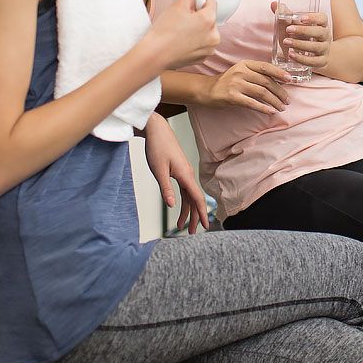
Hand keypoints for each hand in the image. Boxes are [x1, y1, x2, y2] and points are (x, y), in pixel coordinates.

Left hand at [144, 114, 209, 233]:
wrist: (156, 130)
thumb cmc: (156, 147)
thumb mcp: (158, 170)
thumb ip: (165, 188)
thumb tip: (171, 205)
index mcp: (185, 175)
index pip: (197, 198)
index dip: (202, 213)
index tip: (206, 226)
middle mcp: (188, 174)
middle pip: (195, 199)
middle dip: (195, 216)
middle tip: (193, 232)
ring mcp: (184, 173)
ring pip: (189, 195)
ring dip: (188, 211)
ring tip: (181, 226)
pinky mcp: (179, 171)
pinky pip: (185, 189)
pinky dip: (183, 201)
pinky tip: (179, 208)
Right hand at [151, 0, 219, 68]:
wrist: (154, 55)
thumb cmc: (164, 31)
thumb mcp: (177, 4)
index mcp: (209, 20)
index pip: (211, 2)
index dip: (197, 3)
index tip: (185, 10)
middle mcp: (214, 36)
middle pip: (209, 18)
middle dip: (197, 17)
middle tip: (180, 21)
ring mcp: (209, 49)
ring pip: (206, 31)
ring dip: (197, 30)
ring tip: (180, 32)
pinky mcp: (202, 58)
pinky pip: (201, 44)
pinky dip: (194, 42)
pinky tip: (181, 43)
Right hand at [207, 60, 291, 114]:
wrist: (206, 90)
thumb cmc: (227, 82)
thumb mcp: (240, 73)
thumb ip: (256, 75)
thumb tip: (277, 82)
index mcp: (245, 64)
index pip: (266, 67)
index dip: (279, 73)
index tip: (290, 80)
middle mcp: (241, 72)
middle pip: (266, 82)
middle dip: (280, 92)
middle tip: (287, 100)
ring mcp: (236, 84)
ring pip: (262, 92)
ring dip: (274, 101)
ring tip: (281, 107)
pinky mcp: (232, 96)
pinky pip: (252, 103)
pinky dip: (263, 108)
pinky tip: (271, 112)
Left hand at [271, 2, 331, 72]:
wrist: (314, 55)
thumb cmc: (301, 36)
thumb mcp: (293, 25)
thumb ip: (284, 15)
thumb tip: (274, 4)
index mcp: (321, 24)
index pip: (322, 18)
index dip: (314, 18)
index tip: (301, 18)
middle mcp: (325, 36)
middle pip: (319, 32)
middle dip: (303, 30)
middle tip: (288, 30)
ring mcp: (325, 49)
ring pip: (316, 47)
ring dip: (300, 44)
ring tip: (286, 42)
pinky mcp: (321, 62)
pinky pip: (314, 61)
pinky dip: (302, 59)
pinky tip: (291, 55)